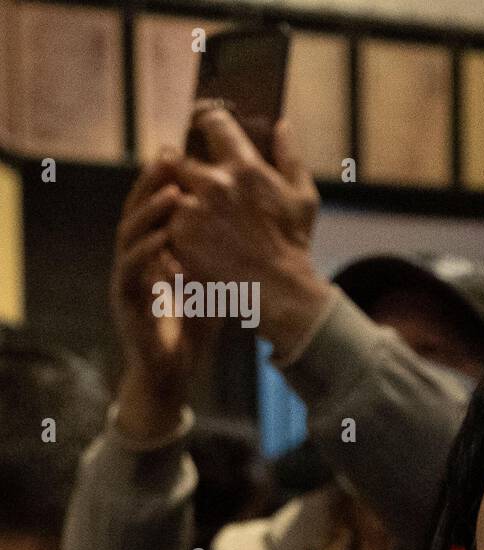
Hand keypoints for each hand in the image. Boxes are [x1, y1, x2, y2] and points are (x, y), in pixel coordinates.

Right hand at [110, 152, 216, 441]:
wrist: (173, 369)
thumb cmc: (194, 320)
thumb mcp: (216, 276)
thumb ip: (226, 247)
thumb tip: (259, 217)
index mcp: (156, 246)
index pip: (158, 203)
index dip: (168, 176)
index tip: (186, 147)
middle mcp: (137, 255)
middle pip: (138, 208)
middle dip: (152, 181)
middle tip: (170, 154)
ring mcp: (128, 277)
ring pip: (130, 235)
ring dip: (148, 212)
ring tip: (170, 193)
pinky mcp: (126, 303)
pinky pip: (131, 273)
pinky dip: (146, 256)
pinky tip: (160, 243)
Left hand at [171, 107, 330, 355]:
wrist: (277, 291)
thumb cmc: (293, 244)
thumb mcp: (303, 198)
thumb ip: (291, 157)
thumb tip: (281, 124)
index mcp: (245, 167)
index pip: (211, 121)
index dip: (204, 119)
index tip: (201, 125)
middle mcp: (214, 183)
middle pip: (177, 157)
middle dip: (182, 168)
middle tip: (189, 181)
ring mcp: (192, 210)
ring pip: (166, 191)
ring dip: (174, 199)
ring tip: (190, 216)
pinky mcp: (177, 236)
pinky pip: (163, 220)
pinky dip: (171, 226)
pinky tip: (188, 237)